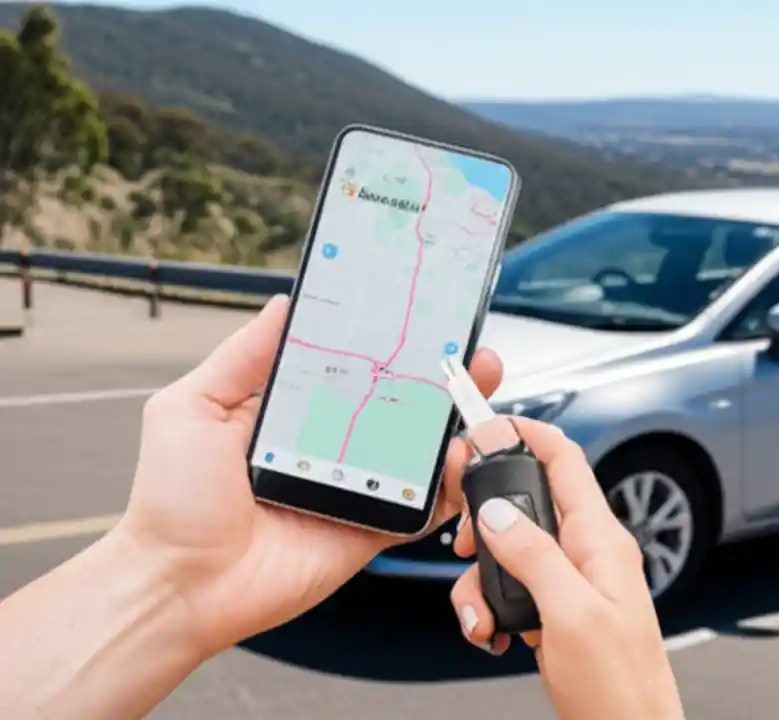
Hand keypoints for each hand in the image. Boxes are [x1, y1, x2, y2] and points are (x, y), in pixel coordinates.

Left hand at [115, 295, 502, 656]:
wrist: (181, 586)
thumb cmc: (173, 502)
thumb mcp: (191, 409)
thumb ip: (240, 359)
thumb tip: (283, 305)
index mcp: (292, 410)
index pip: (351, 363)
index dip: (385, 339)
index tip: (419, 312)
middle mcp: (330, 443)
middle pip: (398, 400)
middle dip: (438, 373)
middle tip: (465, 351)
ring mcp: (357, 485)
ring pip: (421, 447)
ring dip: (455, 421)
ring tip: (474, 393)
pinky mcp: (374, 527)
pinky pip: (425, 504)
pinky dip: (451, 483)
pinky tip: (460, 457)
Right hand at [449, 419, 683, 719]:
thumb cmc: (620, 684)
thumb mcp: (572, 613)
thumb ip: (534, 556)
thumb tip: (497, 514)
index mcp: (601, 539)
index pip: (566, 461)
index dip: (529, 434)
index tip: (488, 424)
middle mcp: (588, 553)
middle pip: (525, 505)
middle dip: (485, 524)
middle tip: (463, 548)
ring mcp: (571, 582)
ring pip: (510, 552)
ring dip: (481, 582)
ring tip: (481, 617)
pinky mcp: (557, 611)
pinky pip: (512, 590)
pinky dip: (490, 608)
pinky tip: (492, 632)